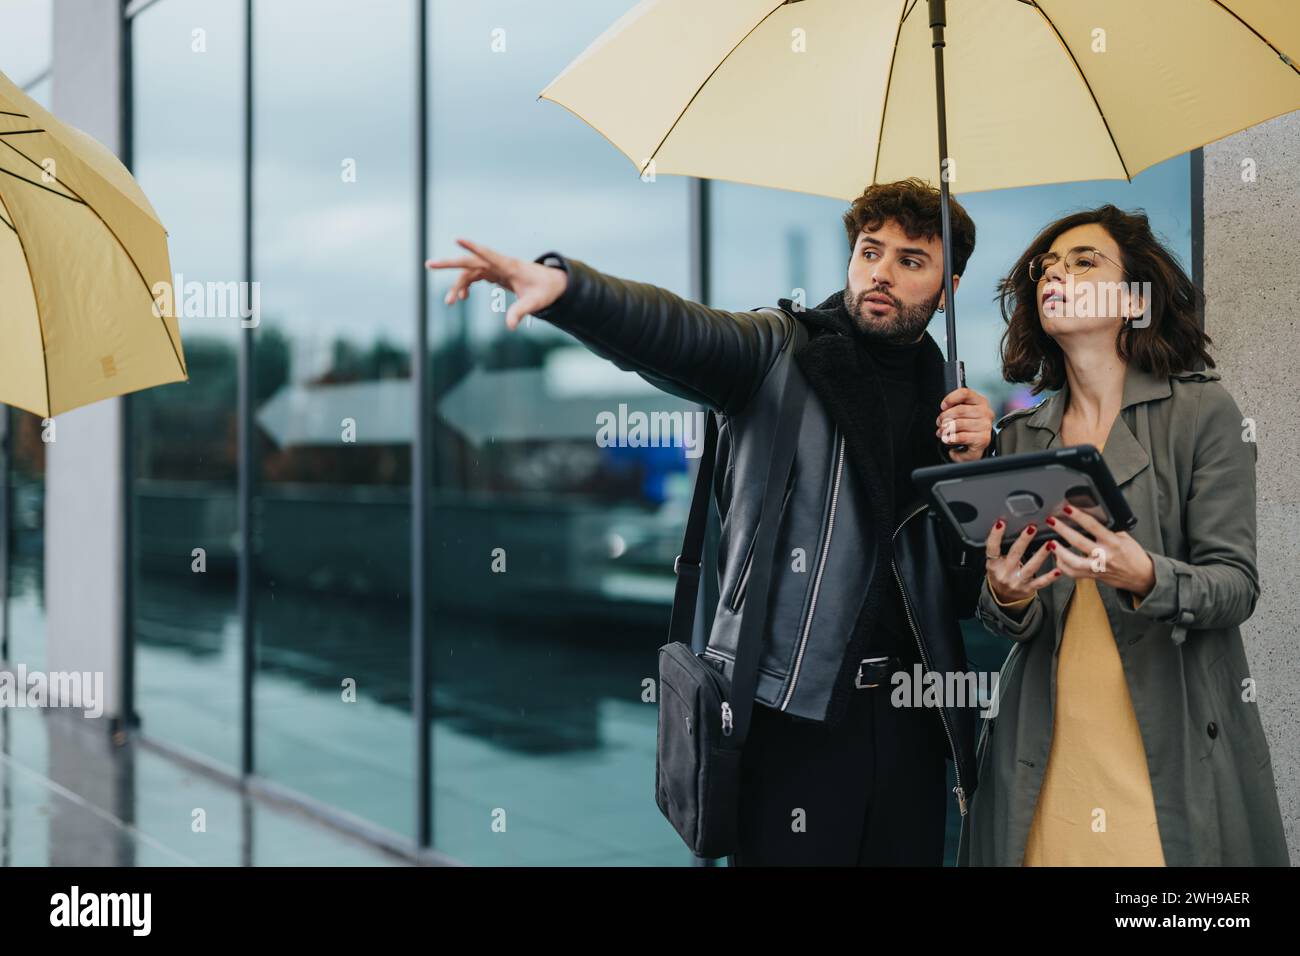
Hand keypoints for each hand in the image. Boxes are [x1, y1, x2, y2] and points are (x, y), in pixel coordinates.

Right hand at [425, 239, 568, 329]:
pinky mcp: (495, 273)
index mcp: (509, 266)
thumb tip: (510, 327)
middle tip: (429, 265)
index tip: (457, 238)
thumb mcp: (535, 303)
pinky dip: (466, 286)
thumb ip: (521, 312)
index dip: (473, 247)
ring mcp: (495, 268)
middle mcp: (499, 264)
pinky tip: (461, 298)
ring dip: (457, 285)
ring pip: (470, 273)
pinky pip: (475, 277)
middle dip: (449, 264)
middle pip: (470, 261)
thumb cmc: (545, 291)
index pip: (488, 254)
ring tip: (449, 303)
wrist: (552, 284)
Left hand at [936, 387, 993, 461]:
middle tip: (940, 424)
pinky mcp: (983, 439)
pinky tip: (949, 440)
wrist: (977, 444)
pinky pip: (962, 437)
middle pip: (959, 410)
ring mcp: (985, 426)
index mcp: (980, 401)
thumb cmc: (968, 426)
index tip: (943, 407)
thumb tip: (945, 409)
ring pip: (959, 424)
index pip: (965, 393)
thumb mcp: (962, 413)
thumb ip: (954, 406)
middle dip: (944, 417)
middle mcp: (985, 412)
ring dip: (946, 430)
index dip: (950, 399)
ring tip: (943, 433)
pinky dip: (952, 439)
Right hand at [985, 519, 1058, 603]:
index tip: (1001, 523)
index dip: (995, 535)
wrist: (1003, 597)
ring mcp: (1017, 582)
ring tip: (1049, 544)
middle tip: (1032, 528)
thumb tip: (1007, 527)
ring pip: (1030, 567)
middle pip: (1014, 554)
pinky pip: (1040, 583)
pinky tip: (1057, 570)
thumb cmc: (1000, 574)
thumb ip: (999, 550)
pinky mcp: (1028, 589)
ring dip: (1041, 555)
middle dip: (1023, 540)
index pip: (992, 548)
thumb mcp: (994, 563)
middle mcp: (1004, 573)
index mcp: (994, 565)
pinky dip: (1049, 577)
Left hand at [1043, 505, 1155, 595]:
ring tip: (1050, 542)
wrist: (1142, 576)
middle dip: (1062, 530)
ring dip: (1059, 552)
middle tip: (1052, 521)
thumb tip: (1094, 517)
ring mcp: (1097, 567)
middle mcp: (1104, 555)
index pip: (1093, 526)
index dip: (1078, 516)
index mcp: (1113, 542)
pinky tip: (1057, 557)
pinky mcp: (1093, 576)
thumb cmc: (1133, 555)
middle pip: (1079, 542)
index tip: (1067, 509)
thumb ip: (1109, 529)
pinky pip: (1074, 573)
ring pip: (1073, 562)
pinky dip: (1063, 566)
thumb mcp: (1125, 537)